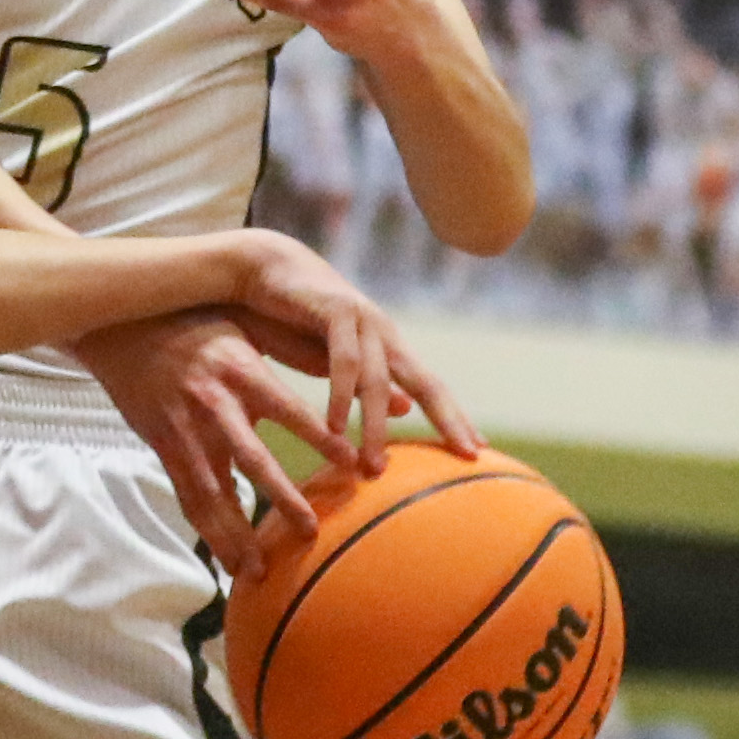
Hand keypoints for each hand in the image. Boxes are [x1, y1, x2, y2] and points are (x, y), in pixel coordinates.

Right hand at [80, 316, 345, 576]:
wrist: (122, 325)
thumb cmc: (201, 323)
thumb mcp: (251, 325)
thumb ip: (306, 354)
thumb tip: (369, 377)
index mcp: (241, 369)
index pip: (288, 409)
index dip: (318, 437)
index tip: (351, 465)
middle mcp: (212, 402)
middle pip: (250, 459)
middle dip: (280, 498)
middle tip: (310, 532)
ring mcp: (184, 429)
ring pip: (212, 491)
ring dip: (235, 533)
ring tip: (260, 570)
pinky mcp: (163, 447)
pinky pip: (188, 497)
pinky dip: (209, 531)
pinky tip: (229, 561)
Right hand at [226, 234, 478, 468]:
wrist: (261, 271)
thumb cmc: (294, 319)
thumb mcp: (333, 361)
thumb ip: (366, 385)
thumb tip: (404, 409)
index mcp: (386, 347)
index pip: (430, 388)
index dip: (453, 418)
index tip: (476, 450)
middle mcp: (384, 334)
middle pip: (426, 382)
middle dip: (448, 419)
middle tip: (467, 455)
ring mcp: (364, 320)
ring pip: (379, 381)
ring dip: (376, 426)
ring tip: (372, 467)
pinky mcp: (338, 310)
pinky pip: (344, 362)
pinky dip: (342, 396)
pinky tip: (336, 428)